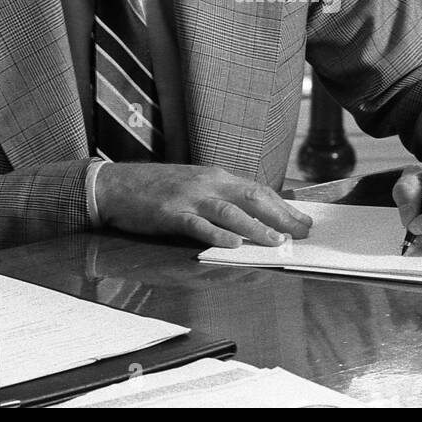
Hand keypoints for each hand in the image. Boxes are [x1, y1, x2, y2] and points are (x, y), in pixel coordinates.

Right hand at [95, 163, 312, 248]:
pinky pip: (198, 225)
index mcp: (217, 176)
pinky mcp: (171, 213)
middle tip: (301, 233)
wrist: (117, 184)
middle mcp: (208, 183)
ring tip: (276, 242)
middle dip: (281, 216)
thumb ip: (222, 197)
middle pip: (252, 198)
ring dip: (256, 227)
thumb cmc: (158, 188)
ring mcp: (190, 197)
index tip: (304, 221)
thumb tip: (253, 215)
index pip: (258, 190)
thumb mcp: (196, 185)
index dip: (284, 206)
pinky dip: (217, 235)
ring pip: (230, 212)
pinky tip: (233, 245)